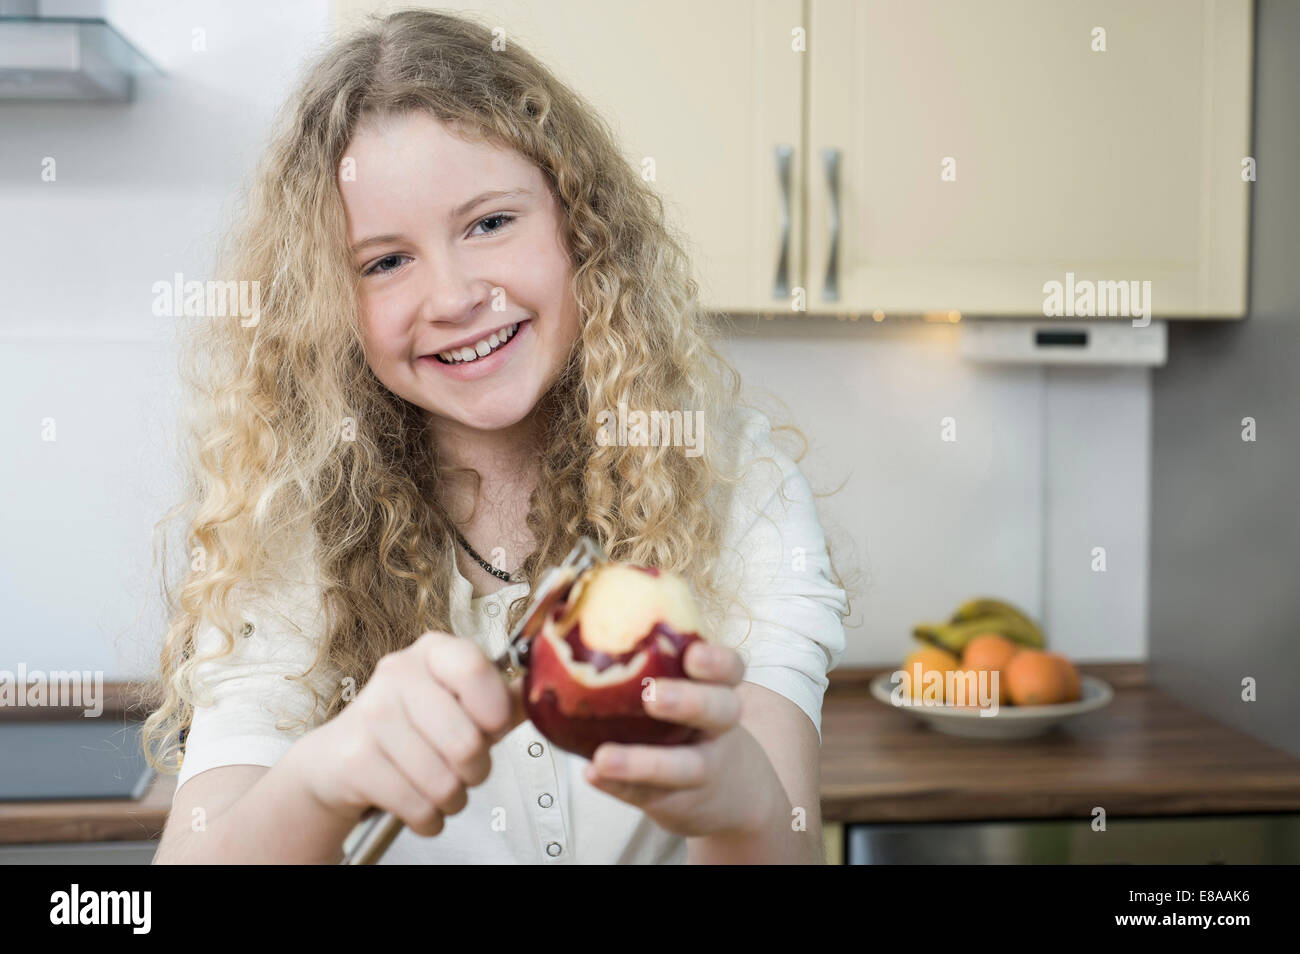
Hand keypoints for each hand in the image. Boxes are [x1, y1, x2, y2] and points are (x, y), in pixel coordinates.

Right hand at [287, 631, 526, 837]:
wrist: (340, 760)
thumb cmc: (412, 727)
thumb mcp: (458, 704)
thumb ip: (503, 700)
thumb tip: (547, 694)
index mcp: (434, 652)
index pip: (473, 667)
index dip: (494, 708)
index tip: (495, 729)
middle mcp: (398, 673)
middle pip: (466, 739)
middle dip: (477, 769)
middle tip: (467, 768)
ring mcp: (371, 714)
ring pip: (443, 781)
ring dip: (452, 798)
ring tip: (441, 787)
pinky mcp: (354, 759)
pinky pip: (417, 806)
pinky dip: (427, 818)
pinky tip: (419, 803)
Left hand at [582, 642, 782, 836]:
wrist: (733, 792)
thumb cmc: (694, 724)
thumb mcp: (695, 692)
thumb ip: (659, 663)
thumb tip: (583, 619)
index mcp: (720, 691)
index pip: (731, 670)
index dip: (717, 662)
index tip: (693, 655)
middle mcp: (718, 729)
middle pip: (719, 712)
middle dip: (689, 702)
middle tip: (653, 696)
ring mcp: (702, 768)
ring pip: (684, 767)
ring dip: (642, 762)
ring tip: (604, 757)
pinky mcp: (679, 800)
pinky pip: (649, 795)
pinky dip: (618, 785)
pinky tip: (593, 774)